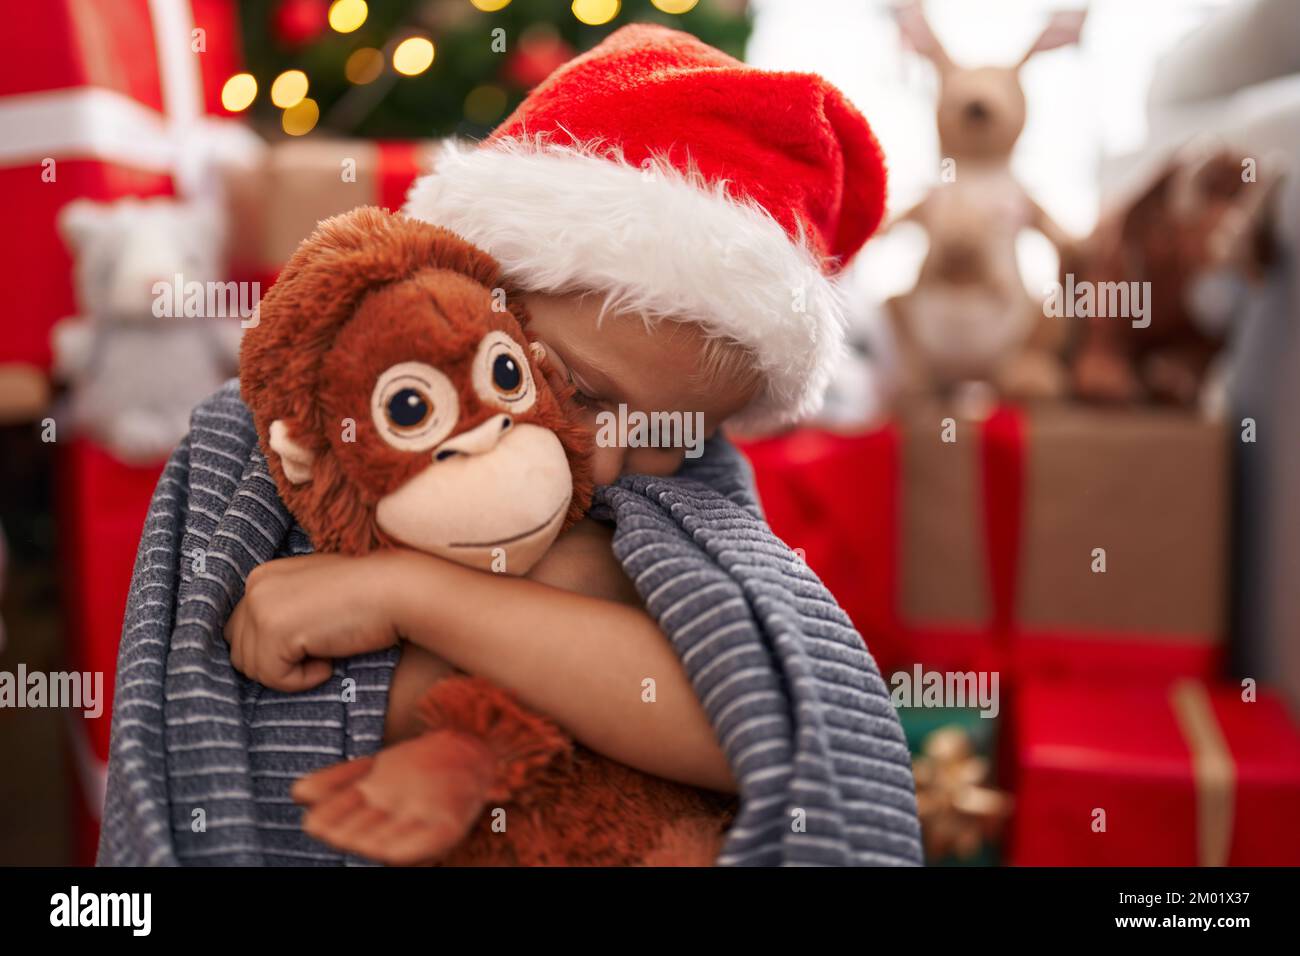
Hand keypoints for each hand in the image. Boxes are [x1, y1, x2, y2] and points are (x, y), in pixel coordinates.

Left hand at [225, 552, 400, 691]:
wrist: (396, 590)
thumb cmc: (368, 594)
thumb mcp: (316, 594)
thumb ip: (285, 608)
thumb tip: (264, 647)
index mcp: (262, 576)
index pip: (241, 631)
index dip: (274, 649)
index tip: (312, 643)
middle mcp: (254, 587)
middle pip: (241, 652)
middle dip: (278, 662)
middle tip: (321, 651)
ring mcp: (261, 607)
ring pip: (254, 669)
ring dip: (292, 671)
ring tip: (328, 652)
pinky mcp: (274, 630)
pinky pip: (274, 678)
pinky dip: (304, 680)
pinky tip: (330, 661)